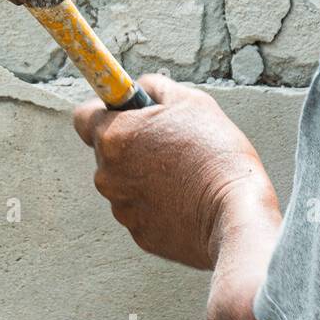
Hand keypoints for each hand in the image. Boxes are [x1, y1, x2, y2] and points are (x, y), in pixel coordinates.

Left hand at [73, 75, 278, 269]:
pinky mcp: (138, 233)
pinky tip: (185, 199)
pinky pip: (140, 211)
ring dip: (143, 176)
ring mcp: (120, 207)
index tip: (125, 113)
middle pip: (106, 151)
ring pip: (123, 183)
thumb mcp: (191, 101)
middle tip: (169, 143)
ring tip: (182, 174)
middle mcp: (106, 174)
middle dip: (131, 145)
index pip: (83, 117)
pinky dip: (157, 205)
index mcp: (113, 137)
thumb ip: (154, 87)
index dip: (104, 111)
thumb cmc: (215, 153)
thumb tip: (140, 87)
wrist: (235, 212)